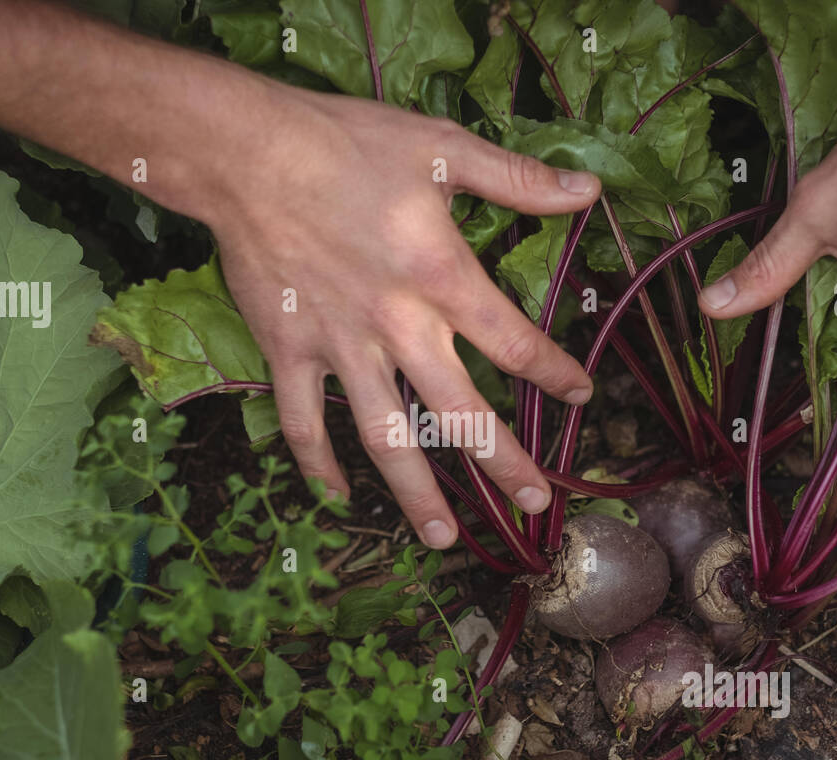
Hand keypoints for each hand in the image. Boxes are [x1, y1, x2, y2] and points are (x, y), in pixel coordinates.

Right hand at [201, 77, 599, 549]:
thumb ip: (518, 180)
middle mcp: (397, 326)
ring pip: (384, 437)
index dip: (555, 373)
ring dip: (416, 492)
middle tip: (535, 505)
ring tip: (443, 539)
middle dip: (502, 464)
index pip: (514, 343)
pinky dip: (317, 464)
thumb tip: (588, 191)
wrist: (248, 154)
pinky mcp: (289, 353)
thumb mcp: (442, 149)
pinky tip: (337, 497)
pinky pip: (302, 423)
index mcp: (441, 277)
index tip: (580, 395)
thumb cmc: (348, 144)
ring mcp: (340, 348)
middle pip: (460, 414)